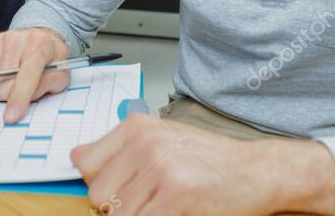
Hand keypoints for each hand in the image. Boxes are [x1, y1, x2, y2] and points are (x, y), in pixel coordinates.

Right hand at [0, 27, 69, 122]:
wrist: (38, 38)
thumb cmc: (49, 62)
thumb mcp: (59, 77)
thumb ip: (46, 86)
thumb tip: (25, 98)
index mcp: (42, 46)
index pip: (27, 75)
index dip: (19, 98)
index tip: (11, 117)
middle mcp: (18, 38)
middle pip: (2, 84)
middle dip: (8, 95)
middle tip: (17, 88)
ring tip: (7, 81)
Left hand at [71, 115, 334, 215]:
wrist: (257, 171)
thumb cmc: (210, 159)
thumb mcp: (161, 139)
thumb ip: (120, 149)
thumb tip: (76, 159)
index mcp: (137, 127)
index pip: (85, 163)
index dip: (99, 183)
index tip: (116, 189)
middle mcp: (145, 144)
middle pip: (98, 193)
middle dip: (116, 206)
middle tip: (147, 203)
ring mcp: (160, 169)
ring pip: (117, 214)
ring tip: (164, 206)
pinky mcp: (176, 197)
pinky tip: (174, 212)